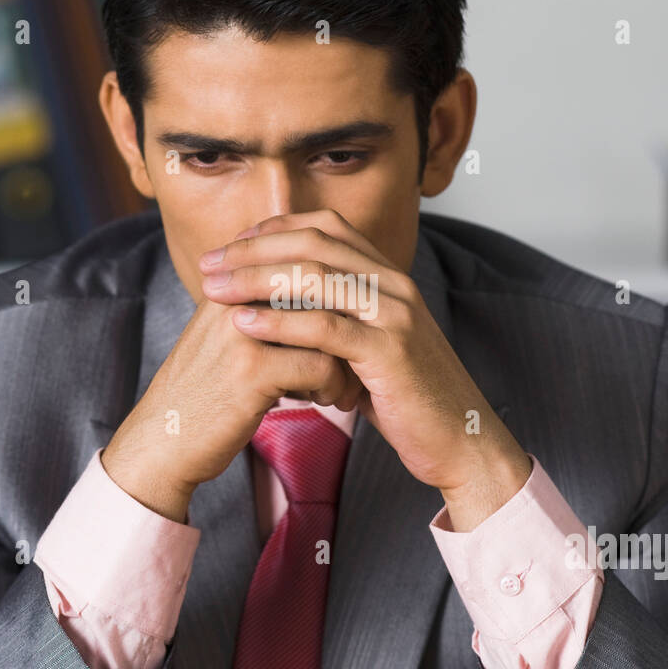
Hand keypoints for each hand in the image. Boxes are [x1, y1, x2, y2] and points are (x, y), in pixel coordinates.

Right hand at [100, 289, 362, 520]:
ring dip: (345, 360)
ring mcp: (242, 330)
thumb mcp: (229, 338)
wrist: (162, 442)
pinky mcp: (252, 369)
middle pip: (320, 290)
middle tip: (359, 356)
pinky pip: (322, 365)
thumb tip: (320, 291)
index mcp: (230, 283)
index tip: (346, 328)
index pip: (302, 263)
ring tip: (343, 386)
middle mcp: (234, 297)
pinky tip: (325, 402)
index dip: (333, 298)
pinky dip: (334, 386)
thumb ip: (265, 310)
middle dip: (345, 325)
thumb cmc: (205, 391)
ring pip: (328, 325)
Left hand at [198, 208, 532, 528]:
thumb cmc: (407, 398)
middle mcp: (395, 284)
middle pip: (313, 243)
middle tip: (208, 264)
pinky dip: (279, 321)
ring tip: (213, 289)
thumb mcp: (369, 347)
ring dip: (255, 278)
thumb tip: (284, 305)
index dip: (273, 230)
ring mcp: (395, 315)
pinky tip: (244, 323)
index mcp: (389, 277)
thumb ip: (338, 318)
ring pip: (315, 277)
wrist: (459, 439)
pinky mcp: (389, 352)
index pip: (324, 228)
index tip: (230, 248)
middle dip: (253, 250)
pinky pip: (325, 326)